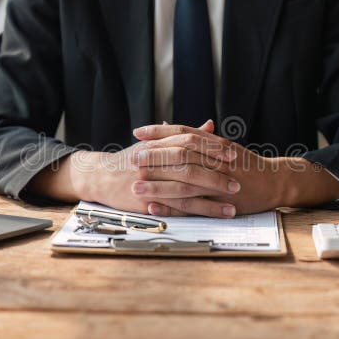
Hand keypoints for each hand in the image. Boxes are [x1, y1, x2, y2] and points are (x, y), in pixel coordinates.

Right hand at [32, 122, 242, 216]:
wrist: (99, 177)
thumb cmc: (131, 160)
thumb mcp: (155, 143)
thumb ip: (184, 135)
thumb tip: (210, 125)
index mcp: (158, 144)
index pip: (189, 141)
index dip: (212, 147)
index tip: (232, 154)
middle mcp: (154, 160)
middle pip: (191, 163)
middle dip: (217, 171)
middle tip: (238, 177)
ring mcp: (150, 181)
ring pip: (187, 187)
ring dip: (213, 194)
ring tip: (233, 199)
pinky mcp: (148, 200)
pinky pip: (178, 206)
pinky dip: (199, 210)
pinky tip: (216, 213)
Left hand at [133, 123, 338, 214]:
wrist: (275, 182)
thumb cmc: (247, 164)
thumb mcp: (225, 147)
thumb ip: (202, 138)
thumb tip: (177, 130)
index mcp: (215, 144)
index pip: (182, 133)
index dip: (159, 132)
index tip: (138, 132)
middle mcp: (216, 160)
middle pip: (180, 156)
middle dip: (153, 157)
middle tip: (132, 158)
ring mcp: (218, 182)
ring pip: (182, 182)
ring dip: (157, 184)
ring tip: (135, 185)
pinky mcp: (220, 203)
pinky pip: (192, 206)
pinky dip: (172, 207)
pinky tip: (154, 207)